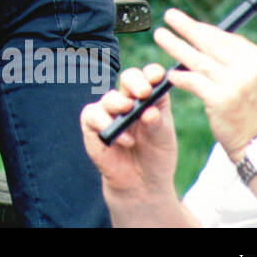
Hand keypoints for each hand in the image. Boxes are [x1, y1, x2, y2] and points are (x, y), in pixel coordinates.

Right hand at [81, 63, 179, 200]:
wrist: (141, 183)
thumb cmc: (155, 156)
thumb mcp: (163, 139)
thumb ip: (157, 123)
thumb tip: (149, 111)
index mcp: (150, 98)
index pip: (150, 77)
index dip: (152, 73)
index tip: (158, 76)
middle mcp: (129, 100)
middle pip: (128, 78)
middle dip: (135, 82)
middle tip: (144, 92)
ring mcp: (109, 111)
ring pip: (110, 97)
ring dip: (119, 103)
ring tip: (129, 113)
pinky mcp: (92, 124)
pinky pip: (94, 115)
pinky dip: (106, 124)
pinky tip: (124, 140)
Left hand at [156, 8, 256, 158]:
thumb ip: (243, 65)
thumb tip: (214, 45)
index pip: (232, 39)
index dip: (208, 31)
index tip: (192, 25)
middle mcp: (254, 69)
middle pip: (213, 43)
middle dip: (189, 28)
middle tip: (170, 16)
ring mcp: (237, 84)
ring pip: (199, 60)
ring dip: (176, 46)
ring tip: (160, 35)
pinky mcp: (221, 100)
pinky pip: (193, 82)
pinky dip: (180, 77)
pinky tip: (170, 73)